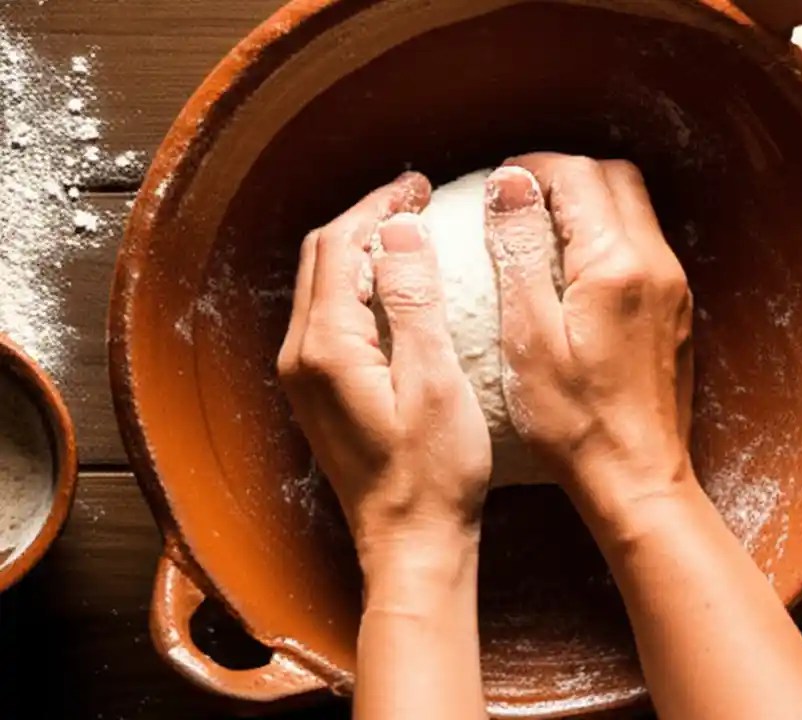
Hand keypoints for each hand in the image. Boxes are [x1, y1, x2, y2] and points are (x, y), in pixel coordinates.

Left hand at [278, 172, 491, 567]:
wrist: (411, 545)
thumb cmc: (431, 475)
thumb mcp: (434, 381)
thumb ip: (413, 301)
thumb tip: (399, 231)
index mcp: (327, 348)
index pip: (339, 247)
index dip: (379, 207)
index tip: (421, 187)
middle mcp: (302, 358)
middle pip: (323, 260)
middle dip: (368, 221)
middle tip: (418, 199)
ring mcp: (307, 379)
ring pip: (324, 286)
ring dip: (363, 251)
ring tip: (412, 233)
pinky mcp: (322, 395)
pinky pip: (332, 317)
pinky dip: (362, 286)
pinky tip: (399, 288)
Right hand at [484, 155, 693, 530]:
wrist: (639, 478)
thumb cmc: (576, 423)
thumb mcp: (528, 338)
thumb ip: (520, 254)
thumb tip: (509, 186)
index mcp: (617, 265)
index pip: (578, 176)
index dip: (531, 168)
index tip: (495, 185)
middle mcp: (656, 265)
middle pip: (615, 179)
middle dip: (564, 176)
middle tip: (517, 201)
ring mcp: (673, 288)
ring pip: (634, 210)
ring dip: (588, 205)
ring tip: (538, 233)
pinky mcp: (675, 311)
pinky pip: (642, 247)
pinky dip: (606, 238)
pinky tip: (569, 273)